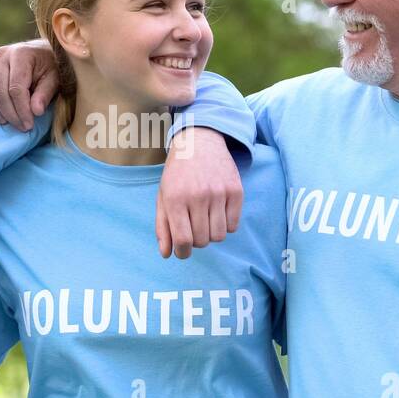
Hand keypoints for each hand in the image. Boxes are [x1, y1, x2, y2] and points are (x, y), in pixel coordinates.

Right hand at [0, 39, 57, 130]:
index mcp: (20, 54)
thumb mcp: (54, 79)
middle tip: (20, 127)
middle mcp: (1, 54)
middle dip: (9, 114)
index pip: (16, 89)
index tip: (28, 125)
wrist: (38, 53)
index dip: (21, 110)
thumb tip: (36, 111)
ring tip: (5, 122)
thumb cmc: (48, 68)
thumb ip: (45, 94)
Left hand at [156, 127, 242, 258]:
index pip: (183, 241)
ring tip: (205, 220)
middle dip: (196, 241)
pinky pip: (234, 225)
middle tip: (193, 229)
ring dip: (211, 234)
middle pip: (202, 241)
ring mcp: (219, 193)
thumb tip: (166, 254)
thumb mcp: (163, 197)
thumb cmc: (178, 174)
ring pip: (219, 236)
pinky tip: (218, 213)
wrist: (199, 143)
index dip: (182, 253)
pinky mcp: (236, 191)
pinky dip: (226, 225)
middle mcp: (198, 196)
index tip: (182, 251)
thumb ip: (163, 227)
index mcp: (176, 199)